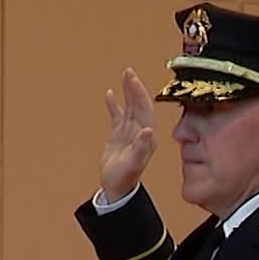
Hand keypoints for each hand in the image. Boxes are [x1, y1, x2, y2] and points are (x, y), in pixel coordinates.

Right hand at [101, 68, 157, 203]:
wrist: (117, 188)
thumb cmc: (125, 177)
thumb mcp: (133, 163)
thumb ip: (141, 147)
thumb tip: (147, 129)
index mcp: (147, 136)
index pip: (145, 109)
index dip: (140, 93)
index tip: (133, 80)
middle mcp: (141, 131)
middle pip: (139, 104)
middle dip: (134, 87)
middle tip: (128, 72)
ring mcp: (130, 132)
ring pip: (130, 107)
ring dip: (128, 92)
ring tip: (124, 76)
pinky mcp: (119, 135)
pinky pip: (118, 116)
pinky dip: (115, 105)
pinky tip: (110, 94)